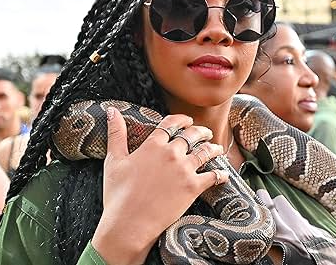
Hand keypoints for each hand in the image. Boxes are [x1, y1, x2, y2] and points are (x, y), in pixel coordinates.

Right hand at [92, 107, 228, 264]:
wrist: (129, 224)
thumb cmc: (118, 195)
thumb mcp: (113, 161)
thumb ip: (116, 134)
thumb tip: (111, 110)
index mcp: (152, 145)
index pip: (171, 124)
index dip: (181, 120)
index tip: (187, 120)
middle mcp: (171, 153)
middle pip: (191, 136)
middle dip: (200, 132)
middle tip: (206, 132)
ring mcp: (184, 170)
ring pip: (204, 152)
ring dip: (213, 148)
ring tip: (217, 148)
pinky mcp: (193, 187)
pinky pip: (213, 176)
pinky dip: (220, 174)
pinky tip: (224, 174)